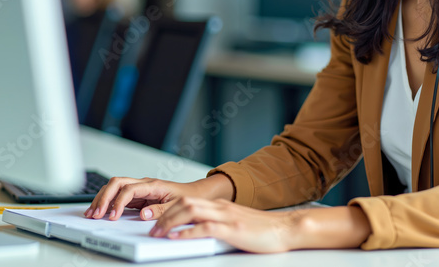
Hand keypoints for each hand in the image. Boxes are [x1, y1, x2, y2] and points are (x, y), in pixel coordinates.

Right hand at [84, 177, 198, 220]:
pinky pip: (117, 195)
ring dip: (102, 198)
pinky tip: (100, 210)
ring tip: (92, 212)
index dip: (118, 202)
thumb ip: (160, 211)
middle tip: (95, 213)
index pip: (129, 189)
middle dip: (103, 197)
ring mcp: (138, 188)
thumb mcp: (176, 206)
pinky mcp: (136, 195)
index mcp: (152, 185)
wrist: (193, 193)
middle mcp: (143, 184)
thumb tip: (142, 214)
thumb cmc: (185, 197)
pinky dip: (107, 202)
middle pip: (117, 183)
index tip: (113, 216)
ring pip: (114, 187)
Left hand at [149, 197, 299, 253]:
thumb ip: (218, 224)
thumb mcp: (236, 223)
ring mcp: (226, 217)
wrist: (287, 228)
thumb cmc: (264, 230)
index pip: (187, 201)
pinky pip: (205, 227)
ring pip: (191, 211)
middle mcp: (220, 207)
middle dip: (164, 216)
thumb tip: (197, 232)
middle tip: (152, 229)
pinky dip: (188, 233)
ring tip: (158, 233)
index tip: (156, 221)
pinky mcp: (233, 229)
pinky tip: (177, 238)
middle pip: (184, 203)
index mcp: (220, 205)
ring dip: (170, 222)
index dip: (168, 210)